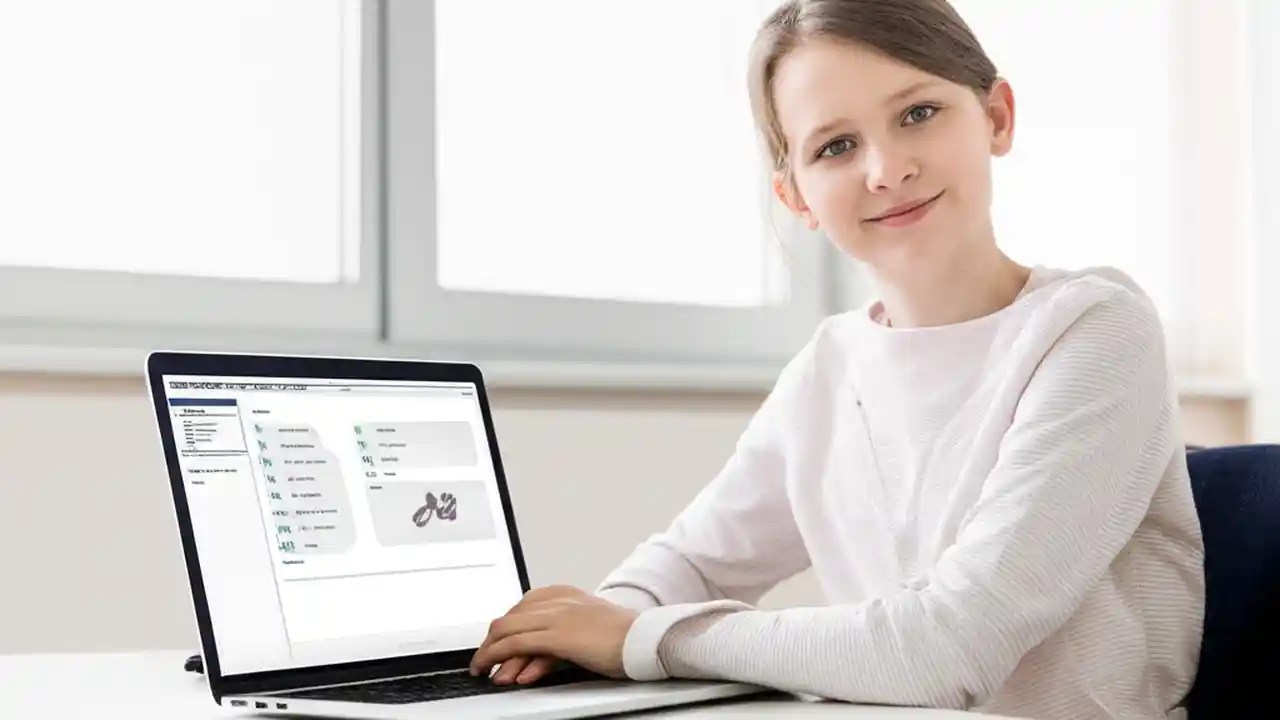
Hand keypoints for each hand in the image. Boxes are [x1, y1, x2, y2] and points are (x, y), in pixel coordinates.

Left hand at [470, 585, 638, 682]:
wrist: (646, 639)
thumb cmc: (626, 638)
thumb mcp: (590, 629)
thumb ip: (565, 636)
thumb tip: (542, 655)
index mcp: (567, 594)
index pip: (524, 605)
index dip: (507, 625)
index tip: (499, 640)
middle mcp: (559, 601)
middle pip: (512, 616)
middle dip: (493, 639)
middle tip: (484, 658)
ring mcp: (557, 616)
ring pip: (508, 629)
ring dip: (489, 650)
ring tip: (481, 667)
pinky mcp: (558, 635)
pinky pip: (517, 644)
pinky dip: (497, 656)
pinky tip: (493, 669)